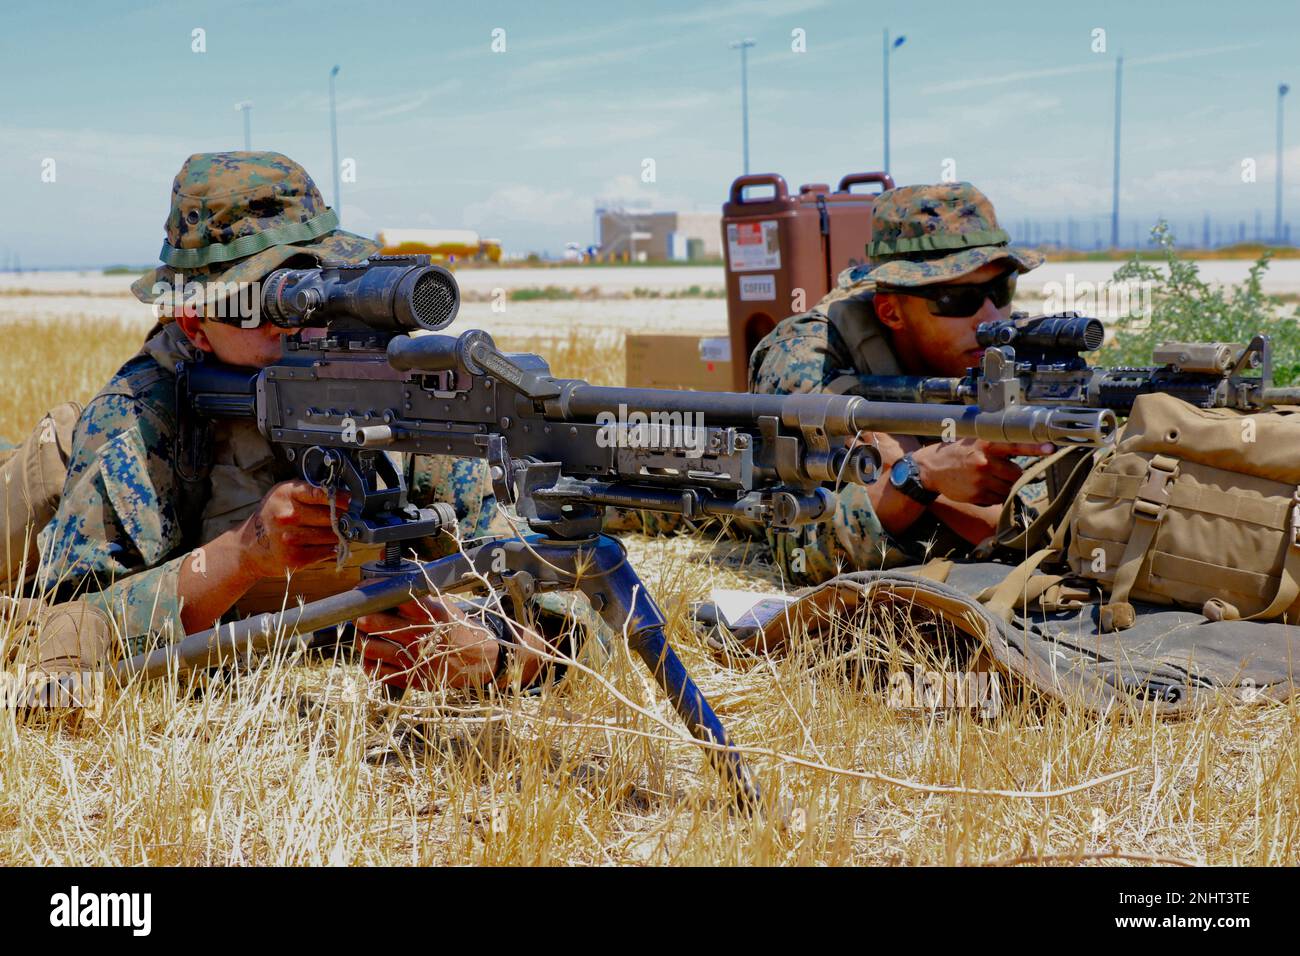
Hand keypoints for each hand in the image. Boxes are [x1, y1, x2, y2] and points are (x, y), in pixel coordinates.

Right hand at [240, 480, 349, 578]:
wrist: (248, 547)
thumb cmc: (271, 518)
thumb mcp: (283, 496)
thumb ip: (308, 491)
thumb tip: (341, 496)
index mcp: (286, 495)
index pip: (320, 493)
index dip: (338, 498)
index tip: (348, 501)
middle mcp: (287, 515)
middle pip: (331, 516)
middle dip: (341, 518)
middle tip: (345, 519)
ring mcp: (291, 538)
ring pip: (331, 536)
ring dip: (338, 535)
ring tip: (336, 533)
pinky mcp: (295, 557)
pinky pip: (326, 552)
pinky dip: (331, 549)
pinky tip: (327, 545)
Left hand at [355, 597, 499, 690]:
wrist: (479, 660)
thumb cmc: (458, 628)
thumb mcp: (445, 604)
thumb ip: (418, 591)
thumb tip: (387, 570)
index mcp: (429, 613)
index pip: (390, 597)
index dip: (372, 591)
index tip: (364, 589)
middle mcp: (418, 635)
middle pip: (370, 622)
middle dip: (360, 615)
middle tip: (361, 613)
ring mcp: (413, 659)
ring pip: (368, 647)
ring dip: (362, 638)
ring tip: (366, 634)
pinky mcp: (410, 679)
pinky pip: (376, 671)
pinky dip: (369, 662)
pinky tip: (375, 655)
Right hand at [911, 440, 1053, 506]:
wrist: (930, 470)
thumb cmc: (956, 453)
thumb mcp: (972, 441)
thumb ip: (995, 443)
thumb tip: (1023, 442)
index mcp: (985, 444)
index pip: (1015, 445)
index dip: (1034, 447)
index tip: (1051, 447)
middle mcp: (984, 462)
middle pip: (1016, 473)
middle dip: (1012, 474)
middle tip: (998, 470)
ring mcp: (981, 480)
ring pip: (1008, 488)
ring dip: (1004, 486)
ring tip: (987, 479)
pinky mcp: (977, 495)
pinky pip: (998, 499)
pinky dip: (994, 495)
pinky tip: (980, 487)